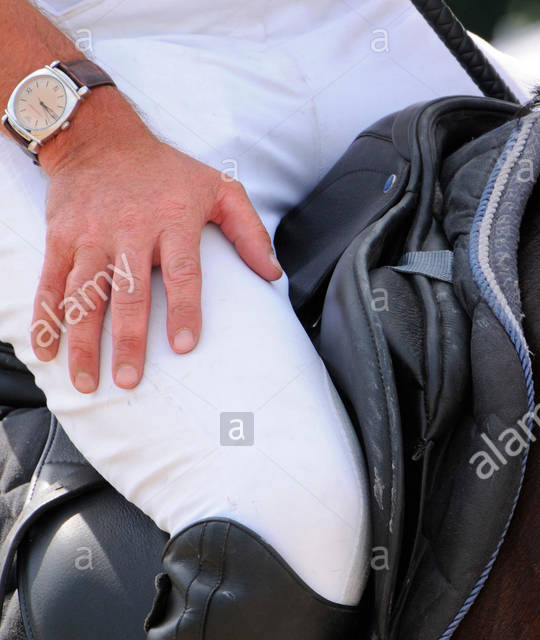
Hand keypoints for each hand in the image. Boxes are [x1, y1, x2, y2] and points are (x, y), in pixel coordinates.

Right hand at [31, 94, 281, 391]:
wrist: (99, 137)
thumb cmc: (166, 170)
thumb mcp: (219, 188)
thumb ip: (249, 231)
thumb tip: (273, 274)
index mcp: (172, 222)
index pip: (182, 273)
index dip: (183, 310)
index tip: (183, 346)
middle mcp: (129, 232)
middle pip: (128, 293)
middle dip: (127, 340)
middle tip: (129, 380)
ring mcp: (91, 237)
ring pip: (84, 296)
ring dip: (83, 342)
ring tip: (88, 382)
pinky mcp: (61, 237)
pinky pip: (50, 284)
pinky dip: (45, 319)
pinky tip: (46, 352)